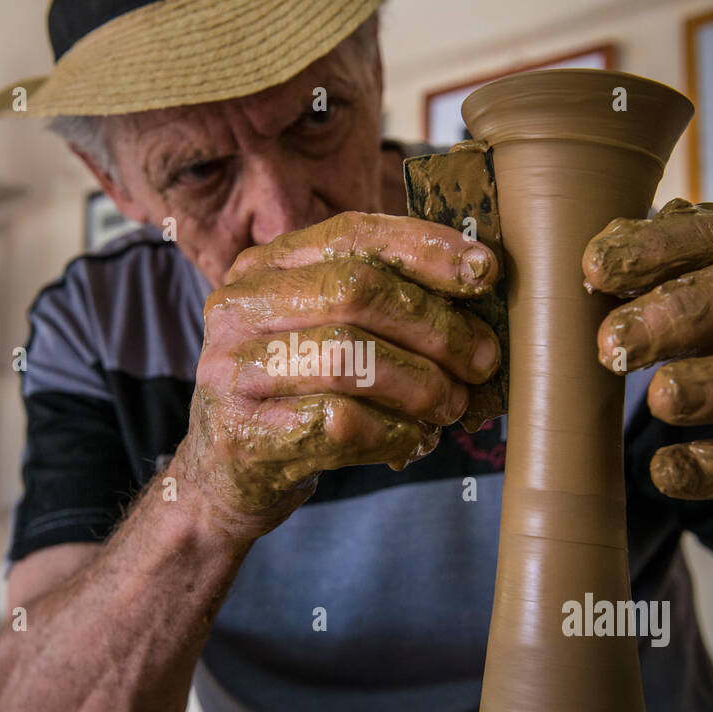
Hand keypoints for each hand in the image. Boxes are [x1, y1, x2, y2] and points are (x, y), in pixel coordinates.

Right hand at [176, 210, 500, 538]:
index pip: (352, 235)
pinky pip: (339, 423)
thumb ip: (382, 299)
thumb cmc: (295, 394)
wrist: (227, 476)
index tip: (484, 272)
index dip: (424, 249)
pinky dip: (393, 432)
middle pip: (355, 293)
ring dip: (421, 385)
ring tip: (451, 406)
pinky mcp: (244, 435)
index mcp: (264, 267)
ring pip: (349, 359)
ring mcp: (231, 372)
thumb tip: (479, 283)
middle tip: (481, 361)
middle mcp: (238, 309)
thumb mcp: (324, 330)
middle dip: (435, 327)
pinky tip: (412, 439)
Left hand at [583, 198, 712, 499]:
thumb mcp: (688, 273)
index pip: (711, 235)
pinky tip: (666, 469)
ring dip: (710, 389)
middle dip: (680, 317)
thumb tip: (596, 265)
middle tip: (613, 344)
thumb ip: (651, 263)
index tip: (593, 268)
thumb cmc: (709, 311)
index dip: (656, 250)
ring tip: (660, 399)